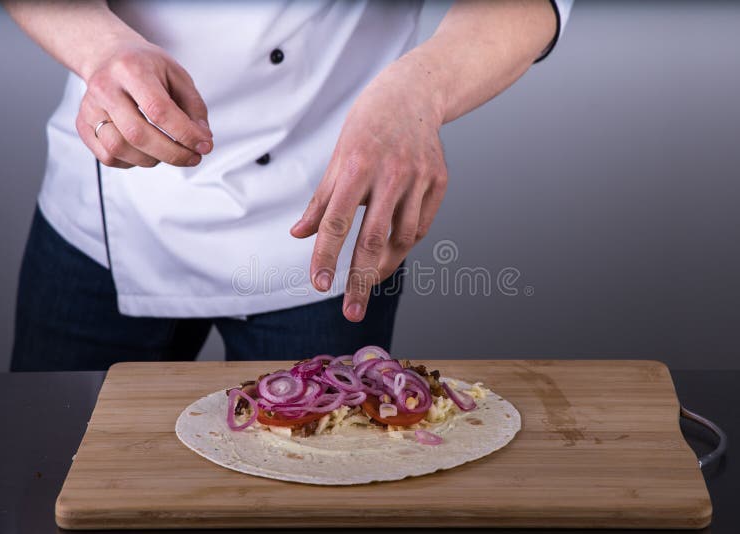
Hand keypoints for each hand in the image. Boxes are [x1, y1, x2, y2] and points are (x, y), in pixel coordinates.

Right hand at [76, 40, 212, 168]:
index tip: (204, 145)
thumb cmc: (145, 66)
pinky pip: (108, 157)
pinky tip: (145, 151)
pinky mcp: (82, 124)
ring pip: (119, 149)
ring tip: (168, 151)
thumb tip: (202, 139)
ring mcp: (90, 108)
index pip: (159, 110)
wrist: (108, 55)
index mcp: (130, 69)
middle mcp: (105, 88)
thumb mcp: (177, 75)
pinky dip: (132, 162)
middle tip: (193, 157)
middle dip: (172, 153)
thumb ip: (194, 107)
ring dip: (152, 159)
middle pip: (137, 134)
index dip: (185, 134)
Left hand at [291, 60, 447, 321]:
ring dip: (384, 264)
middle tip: (350, 312)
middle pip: (373, 239)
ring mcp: (419, 177)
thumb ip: (322, 201)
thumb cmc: (367, 128)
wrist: (413, 95)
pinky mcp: (439, 181)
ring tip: (368, 279)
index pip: (337, 220)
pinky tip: (391, 250)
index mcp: (357, 165)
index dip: (326, 255)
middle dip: (360, 280)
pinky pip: (422, 225)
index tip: (318, 284)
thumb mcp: (338, 158)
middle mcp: (390, 173)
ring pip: (403, 238)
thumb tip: (300, 235)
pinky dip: (405, 243)